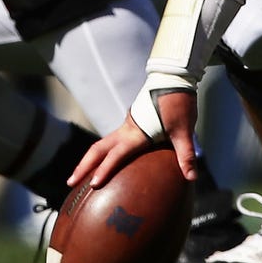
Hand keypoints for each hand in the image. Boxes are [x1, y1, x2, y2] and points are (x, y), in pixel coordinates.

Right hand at [72, 86, 195, 186]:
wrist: (173, 78)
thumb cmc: (178, 103)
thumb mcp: (184, 130)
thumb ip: (185, 154)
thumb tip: (191, 177)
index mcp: (137, 133)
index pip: (116, 154)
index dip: (104, 169)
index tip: (92, 184)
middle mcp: (126, 130)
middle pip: (98, 149)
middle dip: (83, 166)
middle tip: (70, 182)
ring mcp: (126, 126)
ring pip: (101, 144)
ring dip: (89, 160)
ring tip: (78, 176)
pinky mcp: (131, 124)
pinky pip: (111, 142)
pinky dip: (101, 154)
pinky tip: (103, 163)